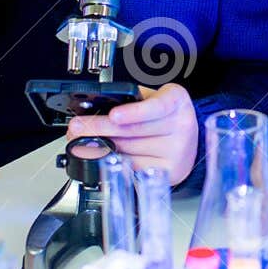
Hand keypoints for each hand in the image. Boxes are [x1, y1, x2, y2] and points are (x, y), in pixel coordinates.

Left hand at [66, 83, 199, 185]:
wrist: (190, 136)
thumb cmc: (165, 114)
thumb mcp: (152, 97)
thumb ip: (130, 101)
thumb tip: (93, 112)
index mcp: (176, 101)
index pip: (155, 107)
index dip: (133, 112)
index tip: (113, 115)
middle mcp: (181, 126)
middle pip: (134, 131)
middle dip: (100, 129)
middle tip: (77, 128)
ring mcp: (177, 151)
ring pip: (131, 151)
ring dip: (101, 147)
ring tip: (81, 143)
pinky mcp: (169, 171)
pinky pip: (135, 168)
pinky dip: (114, 162)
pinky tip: (100, 157)